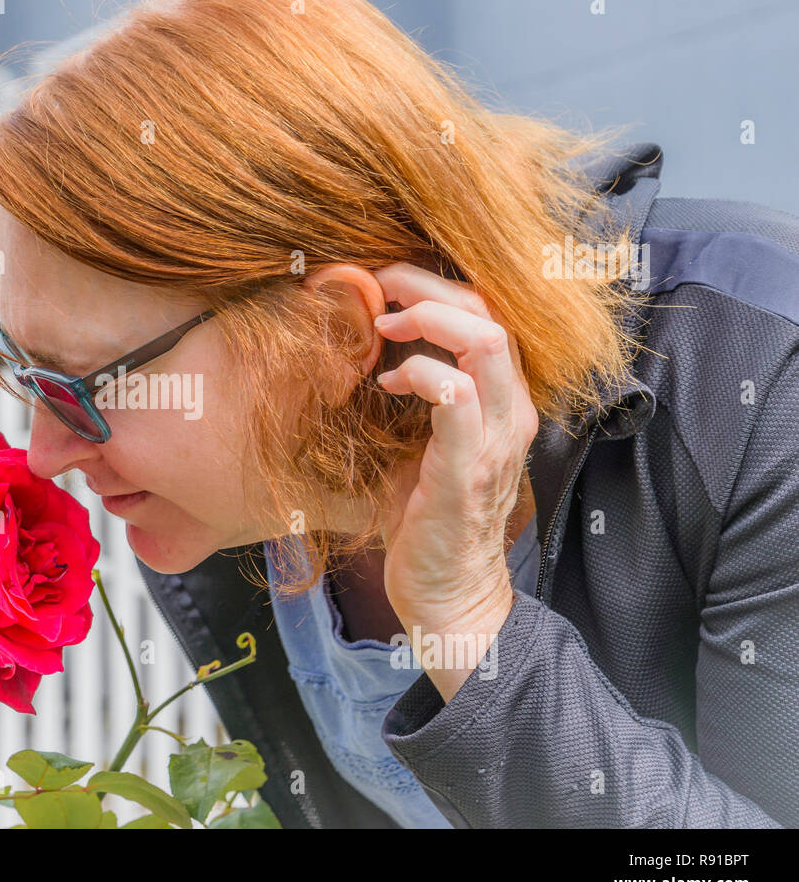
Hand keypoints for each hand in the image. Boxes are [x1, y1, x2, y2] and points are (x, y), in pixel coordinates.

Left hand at [370, 263, 538, 700]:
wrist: (450, 596)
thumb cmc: (431, 521)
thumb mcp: (426, 445)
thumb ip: (418, 399)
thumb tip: (370, 353)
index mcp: (502, 403)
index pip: (489, 316)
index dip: (440, 288)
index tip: (387, 289)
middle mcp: (511, 414)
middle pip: (491, 314)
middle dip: (430, 287)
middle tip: (381, 285)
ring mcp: (494, 441)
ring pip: (485, 344)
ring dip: (428, 320)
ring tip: (384, 324)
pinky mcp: (467, 471)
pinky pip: (455, 399)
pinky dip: (421, 375)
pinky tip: (389, 383)